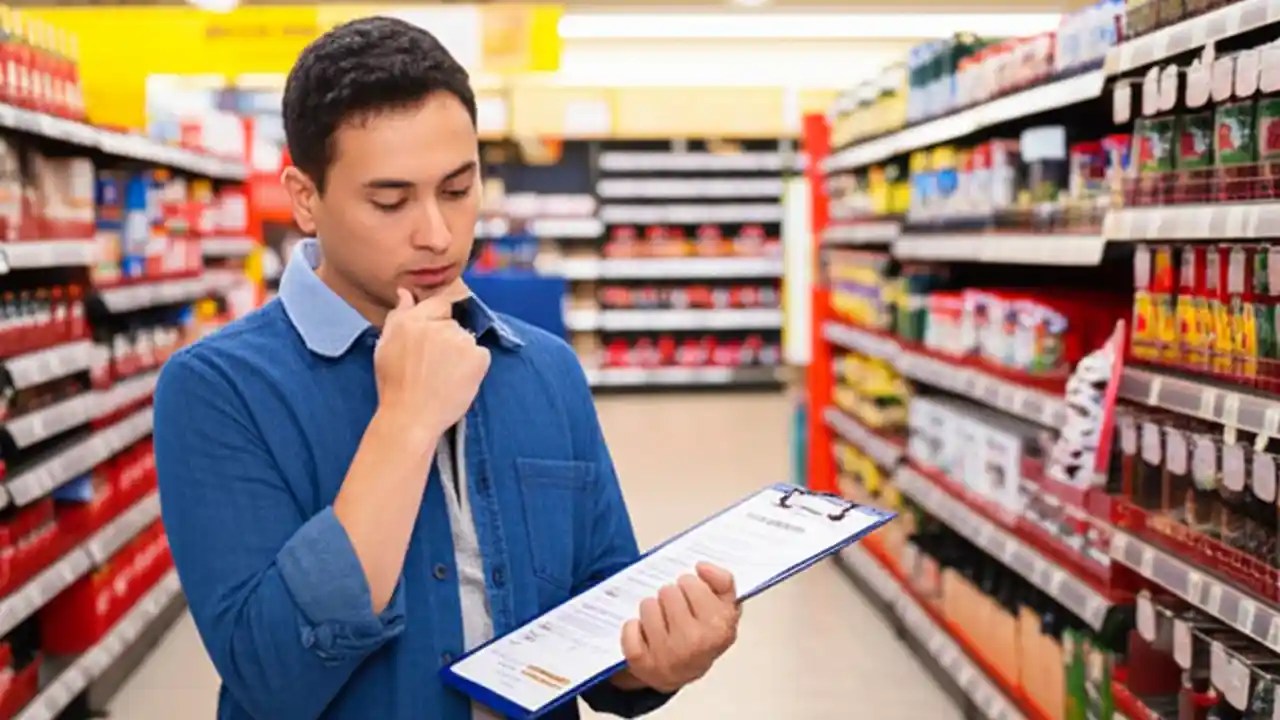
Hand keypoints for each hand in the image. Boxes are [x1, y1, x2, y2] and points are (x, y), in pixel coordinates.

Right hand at [374, 286, 489, 440]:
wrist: (410, 417)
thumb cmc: (395, 386)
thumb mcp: (386, 345)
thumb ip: (398, 315)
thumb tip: (405, 292)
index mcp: (412, 320)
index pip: (439, 304)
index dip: (438, 321)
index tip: (433, 343)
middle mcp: (437, 326)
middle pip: (454, 323)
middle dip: (447, 339)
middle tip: (434, 365)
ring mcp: (460, 340)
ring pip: (467, 340)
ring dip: (461, 353)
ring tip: (444, 376)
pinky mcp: (478, 356)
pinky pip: (481, 355)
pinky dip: (474, 366)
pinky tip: (457, 381)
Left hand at [616, 563, 739, 693]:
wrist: (683, 673)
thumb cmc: (702, 635)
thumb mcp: (724, 608)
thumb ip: (722, 581)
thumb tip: (702, 567)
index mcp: (719, 626)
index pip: (690, 582)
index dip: (690, 586)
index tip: (693, 598)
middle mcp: (695, 642)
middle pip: (667, 591)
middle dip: (671, 598)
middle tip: (676, 614)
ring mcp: (667, 654)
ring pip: (648, 605)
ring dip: (652, 611)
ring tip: (662, 625)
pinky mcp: (642, 662)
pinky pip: (630, 626)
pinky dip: (633, 629)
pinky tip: (645, 637)